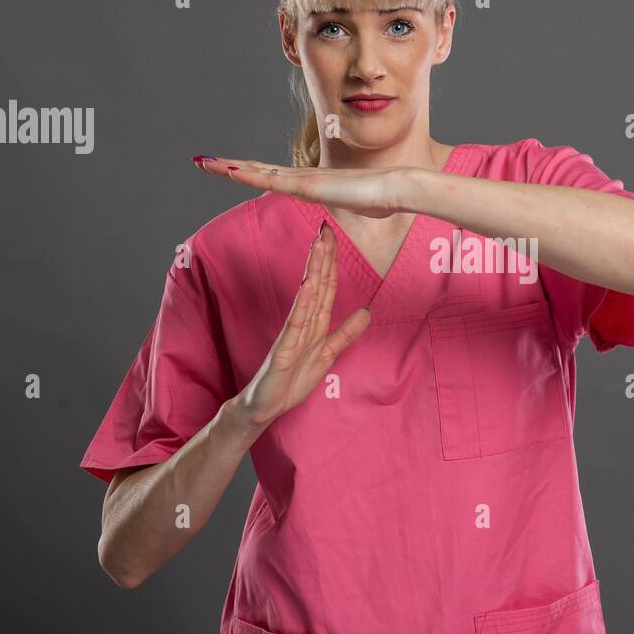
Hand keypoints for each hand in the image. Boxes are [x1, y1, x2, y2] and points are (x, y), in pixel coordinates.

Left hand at [193, 155, 408, 219]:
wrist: (397, 188)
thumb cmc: (384, 198)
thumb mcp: (359, 205)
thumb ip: (353, 204)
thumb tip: (364, 206)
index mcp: (312, 182)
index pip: (273, 176)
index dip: (249, 170)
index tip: (228, 168)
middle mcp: (303, 176)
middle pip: (258, 169)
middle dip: (229, 166)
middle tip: (203, 161)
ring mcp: (304, 180)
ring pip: (258, 172)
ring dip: (229, 167)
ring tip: (204, 163)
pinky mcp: (309, 186)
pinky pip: (273, 181)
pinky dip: (250, 175)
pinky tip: (231, 172)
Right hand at [238, 222, 370, 425]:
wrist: (265, 407)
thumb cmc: (291, 380)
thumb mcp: (327, 355)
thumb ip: (346, 334)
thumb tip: (368, 312)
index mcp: (314, 323)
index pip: (326, 287)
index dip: (332, 262)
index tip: (334, 236)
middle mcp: (302, 323)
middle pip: (316, 284)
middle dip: (322, 256)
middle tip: (326, 226)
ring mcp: (291, 335)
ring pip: (306, 298)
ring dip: (313, 271)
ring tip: (319, 245)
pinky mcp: (283, 351)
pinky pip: (294, 324)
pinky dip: (302, 304)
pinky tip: (307, 285)